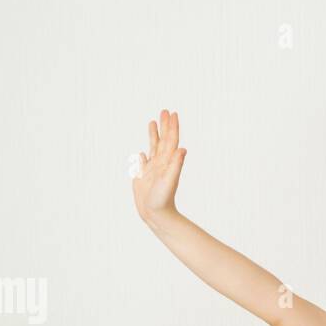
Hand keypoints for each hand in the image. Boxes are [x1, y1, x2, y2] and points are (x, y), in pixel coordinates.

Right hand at [134, 109, 185, 223]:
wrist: (156, 214)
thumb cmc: (163, 200)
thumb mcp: (169, 181)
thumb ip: (176, 165)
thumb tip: (182, 149)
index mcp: (167, 162)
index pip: (171, 140)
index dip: (172, 127)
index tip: (173, 113)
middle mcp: (161, 163)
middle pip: (163, 140)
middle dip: (164, 126)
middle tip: (165, 111)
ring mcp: (152, 170)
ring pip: (153, 148)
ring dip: (153, 135)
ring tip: (152, 123)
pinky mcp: (144, 177)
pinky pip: (143, 163)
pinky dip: (143, 156)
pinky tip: (143, 153)